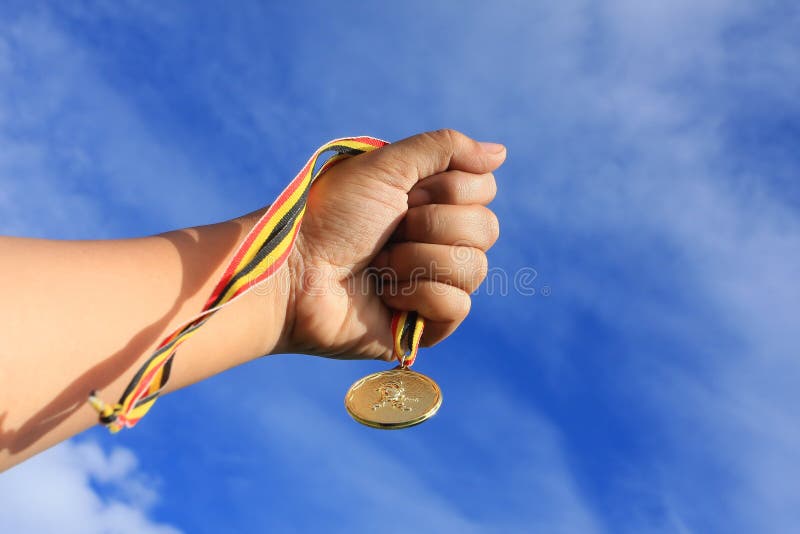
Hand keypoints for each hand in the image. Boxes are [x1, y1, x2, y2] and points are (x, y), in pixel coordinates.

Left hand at [279, 129, 504, 359]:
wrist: (295, 270)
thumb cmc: (331, 215)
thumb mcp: (387, 166)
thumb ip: (445, 148)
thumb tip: (502, 153)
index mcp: (431, 202)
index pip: (484, 189)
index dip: (448, 189)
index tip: (403, 195)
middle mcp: (438, 241)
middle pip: (487, 228)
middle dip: (432, 224)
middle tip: (389, 231)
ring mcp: (433, 284)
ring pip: (475, 268)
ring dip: (419, 260)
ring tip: (379, 265)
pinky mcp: (425, 325)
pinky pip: (458, 306)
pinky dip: (418, 294)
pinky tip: (384, 295)